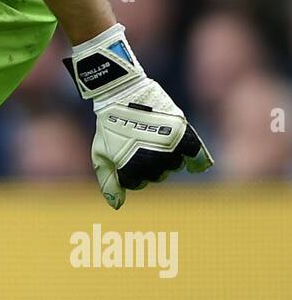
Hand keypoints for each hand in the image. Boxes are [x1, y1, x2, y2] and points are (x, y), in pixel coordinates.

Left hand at [63, 24, 212, 208]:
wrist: (121, 93)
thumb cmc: (108, 124)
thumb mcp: (101, 154)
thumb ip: (109, 182)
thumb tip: (117, 206)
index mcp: (130, 167)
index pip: (136, 184)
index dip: (130, 174)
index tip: (126, 158)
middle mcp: (151, 160)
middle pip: (157, 176)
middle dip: (148, 165)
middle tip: (140, 146)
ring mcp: (168, 146)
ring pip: (174, 165)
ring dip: (167, 158)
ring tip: (155, 142)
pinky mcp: (181, 132)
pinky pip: (196, 155)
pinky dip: (197, 161)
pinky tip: (195, 165)